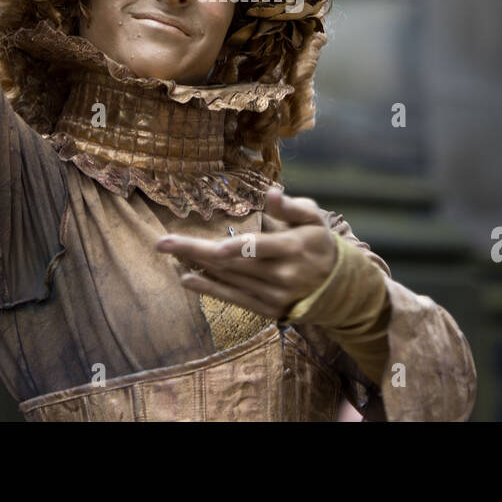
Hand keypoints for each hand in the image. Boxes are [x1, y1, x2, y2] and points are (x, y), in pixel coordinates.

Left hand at [156, 189, 338, 319]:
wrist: (338, 288)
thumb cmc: (319, 243)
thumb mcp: (314, 219)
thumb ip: (291, 207)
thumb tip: (271, 193)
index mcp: (294, 248)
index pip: (260, 247)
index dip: (237, 248)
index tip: (214, 246)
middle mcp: (282, 274)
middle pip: (233, 263)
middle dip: (196, 251)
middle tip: (163, 242)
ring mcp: (273, 295)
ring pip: (229, 279)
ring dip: (196, 265)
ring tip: (170, 251)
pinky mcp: (268, 309)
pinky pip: (234, 299)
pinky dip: (209, 289)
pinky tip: (187, 278)